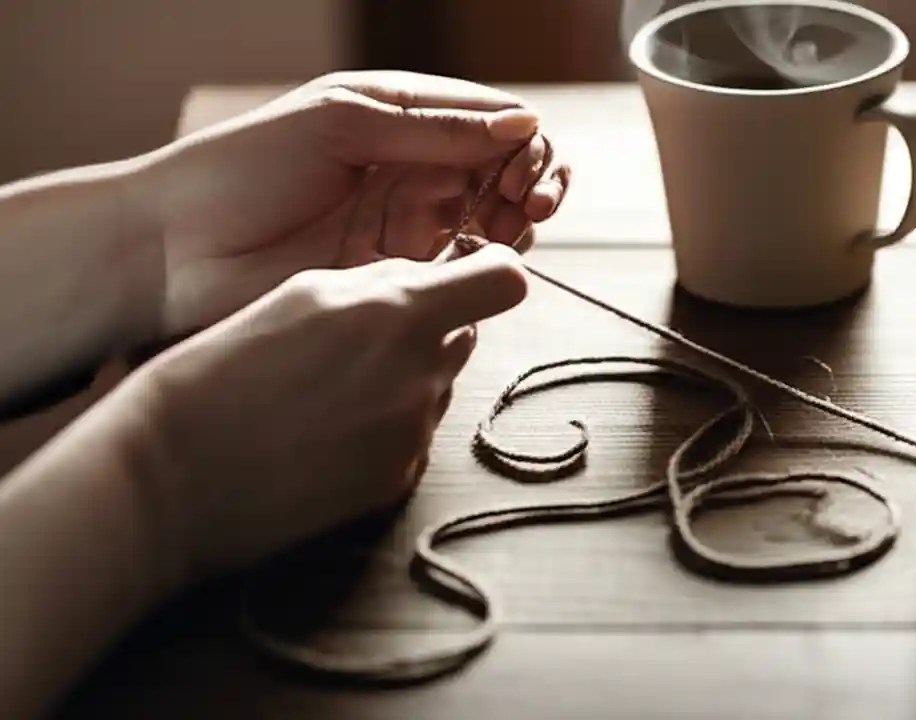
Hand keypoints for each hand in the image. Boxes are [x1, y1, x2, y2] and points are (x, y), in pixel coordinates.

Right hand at [121, 244, 526, 579]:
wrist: (178, 473)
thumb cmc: (222, 371)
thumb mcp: (300, 293)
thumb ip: (378, 282)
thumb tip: (427, 279)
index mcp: (399, 315)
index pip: (504, 282)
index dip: (492, 274)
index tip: (470, 275)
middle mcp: (421, 375)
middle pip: (464, 334)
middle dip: (429, 328)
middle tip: (361, 336)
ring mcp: (414, 433)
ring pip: (436, 386)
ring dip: (405, 378)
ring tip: (328, 389)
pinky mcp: (399, 480)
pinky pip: (414, 437)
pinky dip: (385, 427)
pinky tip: (326, 431)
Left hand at [135, 71, 569, 340]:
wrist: (175, 250)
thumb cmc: (241, 169)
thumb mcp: (342, 124)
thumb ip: (431, 128)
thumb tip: (523, 123)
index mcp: (397, 115)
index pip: (490, 119)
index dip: (522, 139)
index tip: (520, 166)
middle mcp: (410, 166)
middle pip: (504, 168)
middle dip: (533, 178)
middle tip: (529, 201)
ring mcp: (405, 222)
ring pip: (494, 217)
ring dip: (520, 218)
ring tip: (517, 224)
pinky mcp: (396, 274)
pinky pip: (461, 266)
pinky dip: (490, 259)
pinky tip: (491, 255)